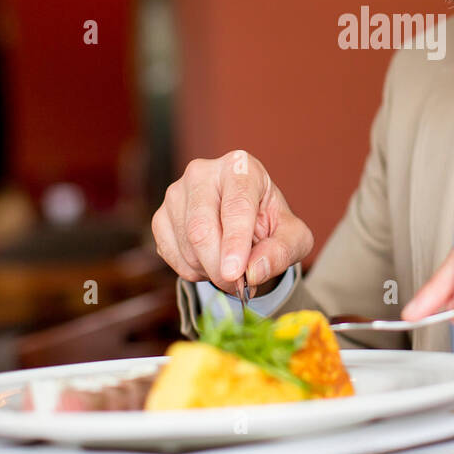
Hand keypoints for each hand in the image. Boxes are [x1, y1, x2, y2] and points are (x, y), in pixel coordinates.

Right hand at [151, 150, 313, 294]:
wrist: (245, 222)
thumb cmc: (270, 223)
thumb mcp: (293, 236)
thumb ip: (282, 251)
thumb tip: (254, 271)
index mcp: (240, 168)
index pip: (236, 206)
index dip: (235, 242)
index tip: (235, 273)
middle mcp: (203, 173)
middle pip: (201, 228)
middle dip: (219, 266)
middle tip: (237, 285)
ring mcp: (176, 192)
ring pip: (185, 244)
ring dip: (208, 270)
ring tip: (229, 265)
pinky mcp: (160, 215)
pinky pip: (170, 254)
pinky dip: (192, 270)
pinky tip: (209, 262)